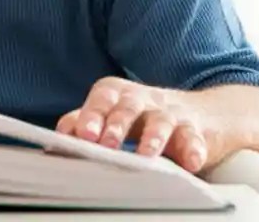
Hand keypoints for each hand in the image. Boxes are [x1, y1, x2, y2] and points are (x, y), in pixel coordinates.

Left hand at [55, 77, 208, 173]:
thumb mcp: (112, 113)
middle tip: (105, 143)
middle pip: (129, 107)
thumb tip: (56, 138)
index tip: (83, 134)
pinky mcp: (196, 131)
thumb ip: (84, 122)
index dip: (92, 115)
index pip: (102, 99)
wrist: (202, 114)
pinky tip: (191, 163)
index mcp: (119, 95)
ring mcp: (171, 114)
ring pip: (161, 121)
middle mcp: (144, 100)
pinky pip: (195, 139)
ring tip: (146, 155)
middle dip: (116, 124)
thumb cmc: (144, 117)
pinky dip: (194, 150)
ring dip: (153, 138)